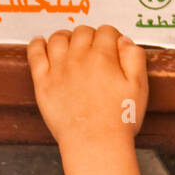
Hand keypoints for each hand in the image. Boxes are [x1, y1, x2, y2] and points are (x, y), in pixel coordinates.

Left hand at [26, 25, 147, 146]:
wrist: (95, 142)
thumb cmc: (119, 120)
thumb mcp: (139, 86)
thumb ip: (134, 58)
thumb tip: (124, 40)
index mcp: (104, 57)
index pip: (107, 31)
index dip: (112, 37)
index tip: (113, 45)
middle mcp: (79, 57)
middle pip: (83, 32)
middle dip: (91, 36)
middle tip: (94, 48)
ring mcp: (59, 68)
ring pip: (59, 38)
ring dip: (66, 36)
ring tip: (71, 44)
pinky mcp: (43, 82)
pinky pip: (35, 53)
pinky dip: (37, 44)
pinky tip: (40, 42)